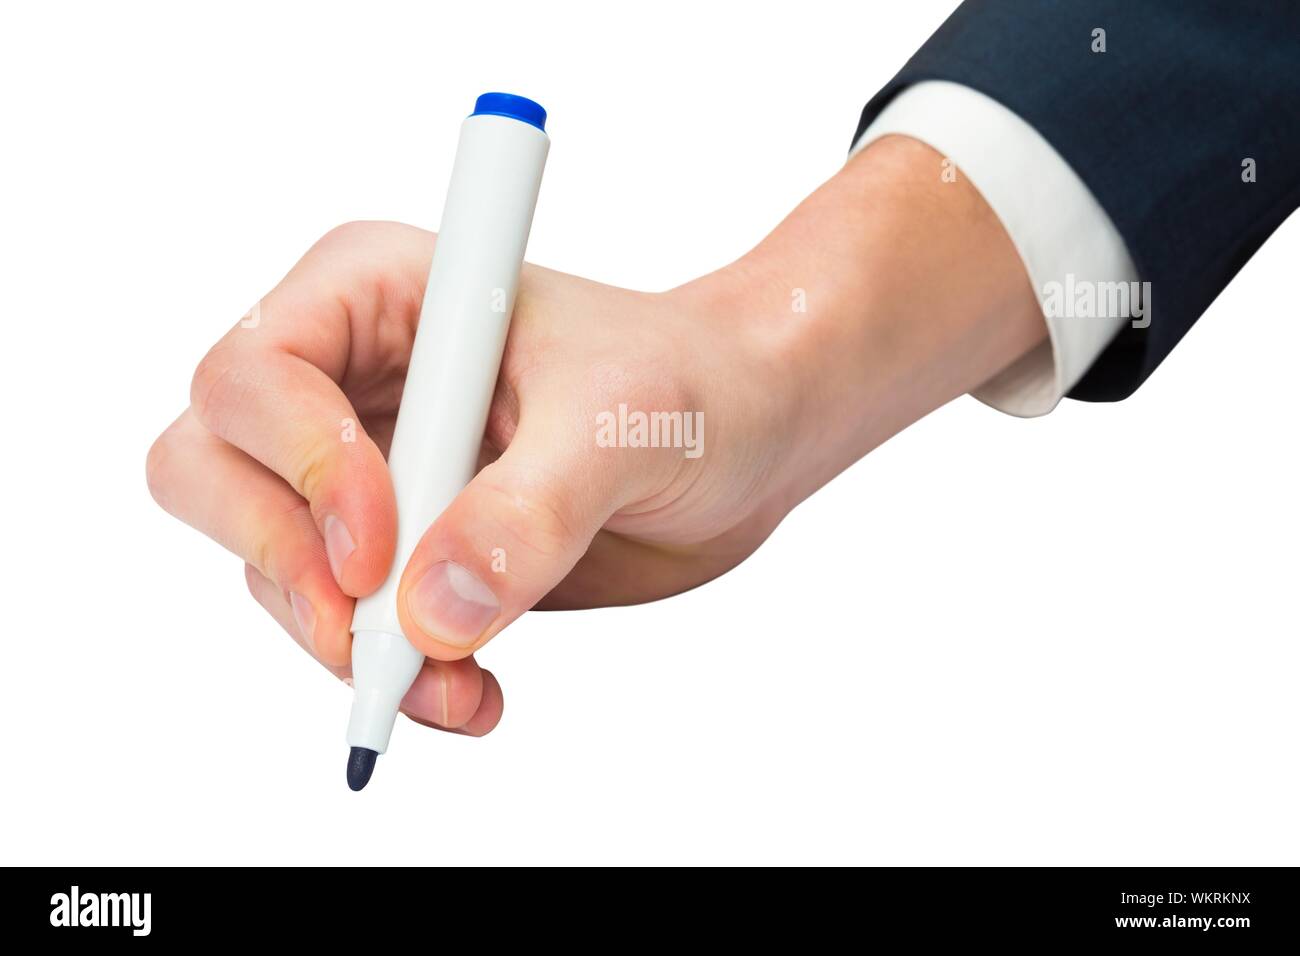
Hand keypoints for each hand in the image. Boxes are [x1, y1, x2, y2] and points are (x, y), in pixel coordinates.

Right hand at [146, 136, 1044, 734]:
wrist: (748, 434)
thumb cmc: (694, 379)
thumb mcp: (624, 423)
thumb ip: (531, 510)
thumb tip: (432, 611)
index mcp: (380, 294)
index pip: (254, 375)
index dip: (298, 467)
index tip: (379, 547)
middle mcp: (351, 378)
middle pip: (213, 469)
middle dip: (279, 561)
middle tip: (367, 632)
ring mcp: (368, 470)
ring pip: (269, 566)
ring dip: (344, 643)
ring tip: (458, 685)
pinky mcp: (404, 549)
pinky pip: (343, 623)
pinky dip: (390, 674)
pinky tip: (470, 693)